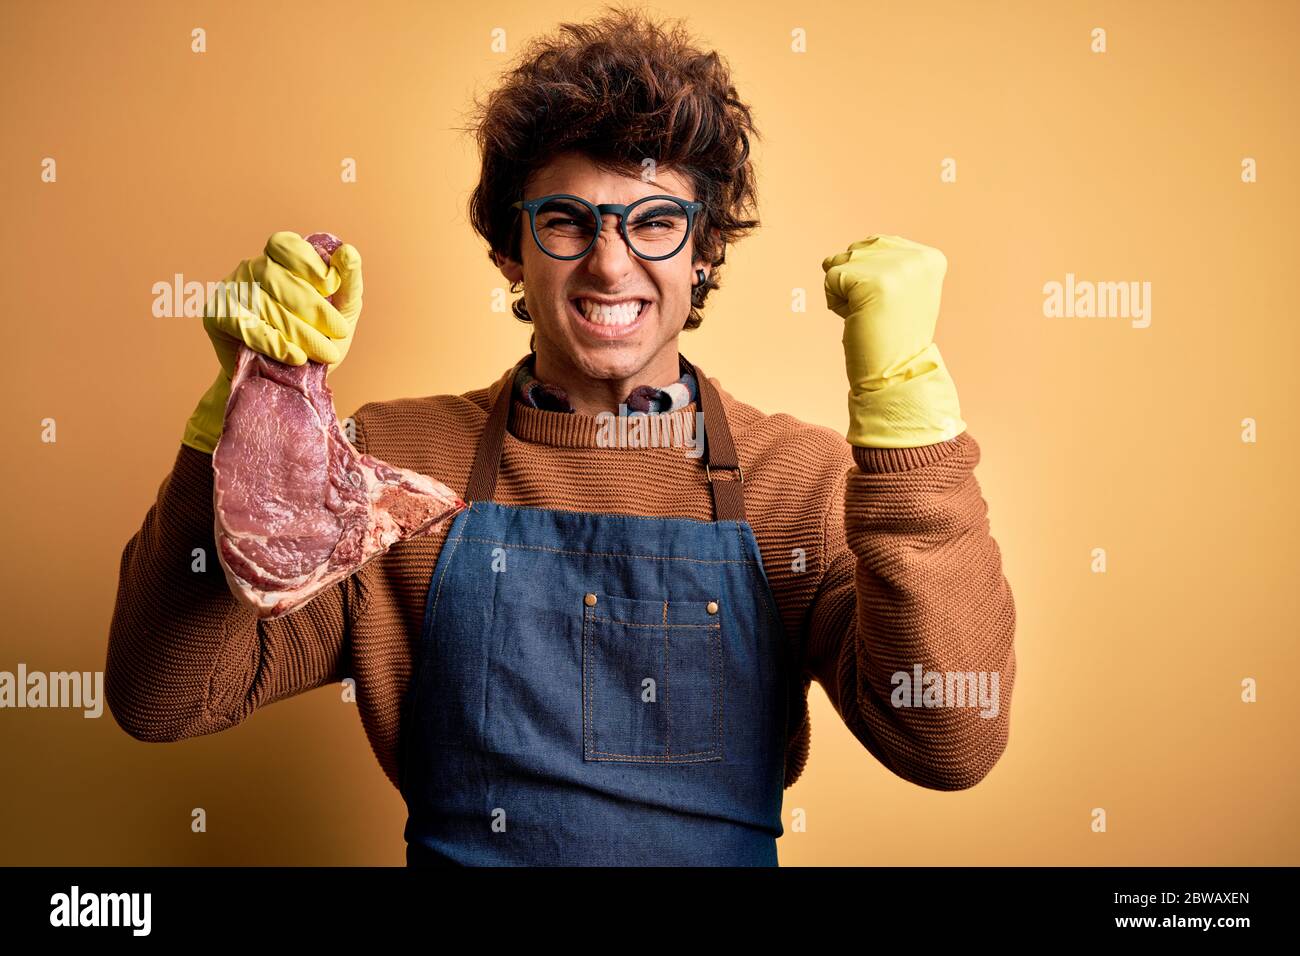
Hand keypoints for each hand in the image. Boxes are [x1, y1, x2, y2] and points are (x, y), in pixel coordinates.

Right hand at [182, 232, 363, 453]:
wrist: (286, 378)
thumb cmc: (317, 336)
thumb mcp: (342, 309)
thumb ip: (348, 281)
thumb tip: (349, 251)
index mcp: (279, 258)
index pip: (287, 246)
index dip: (308, 264)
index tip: (331, 287)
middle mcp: (251, 267)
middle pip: (277, 278)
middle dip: (313, 307)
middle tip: (339, 331)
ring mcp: (231, 289)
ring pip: (264, 304)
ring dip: (300, 332)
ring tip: (325, 353)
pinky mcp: (217, 314)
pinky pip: (244, 325)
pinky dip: (273, 342)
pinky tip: (296, 356)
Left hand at [822, 235, 964, 447]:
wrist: (896, 375)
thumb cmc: (893, 338)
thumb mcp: (902, 290)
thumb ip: (882, 262)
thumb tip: (826, 260)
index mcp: (931, 258)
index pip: (879, 244)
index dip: (874, 278)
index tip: (893, 306)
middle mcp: (917, 257)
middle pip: (858, 250)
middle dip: (856, 282)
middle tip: (879, 313)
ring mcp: (894, 267)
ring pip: (841, 261)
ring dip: (844, 292)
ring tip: (869, 316)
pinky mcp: (869, 280)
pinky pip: (829, 277)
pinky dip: (834, 302)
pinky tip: (858, 320)